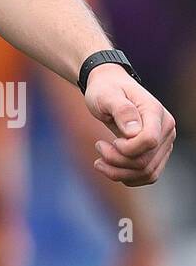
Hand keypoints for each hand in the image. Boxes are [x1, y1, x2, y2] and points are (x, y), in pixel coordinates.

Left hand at [86, 64, 174, 186]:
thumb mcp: (106, 95)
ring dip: (119, 172)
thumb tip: (133, 132)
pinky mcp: (158, 153)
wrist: (110, 88)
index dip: (127, 148)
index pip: (149, 141)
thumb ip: (121, 110)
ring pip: (148, 173)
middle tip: (98, 146)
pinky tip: (109, 167)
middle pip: (146, 161)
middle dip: (117, 161)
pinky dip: (127, 177)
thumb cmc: (106, 90)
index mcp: (155, 112)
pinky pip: (147, 175)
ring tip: (99, 161)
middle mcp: (166, 129)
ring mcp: (164, 143)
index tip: (111, 140)